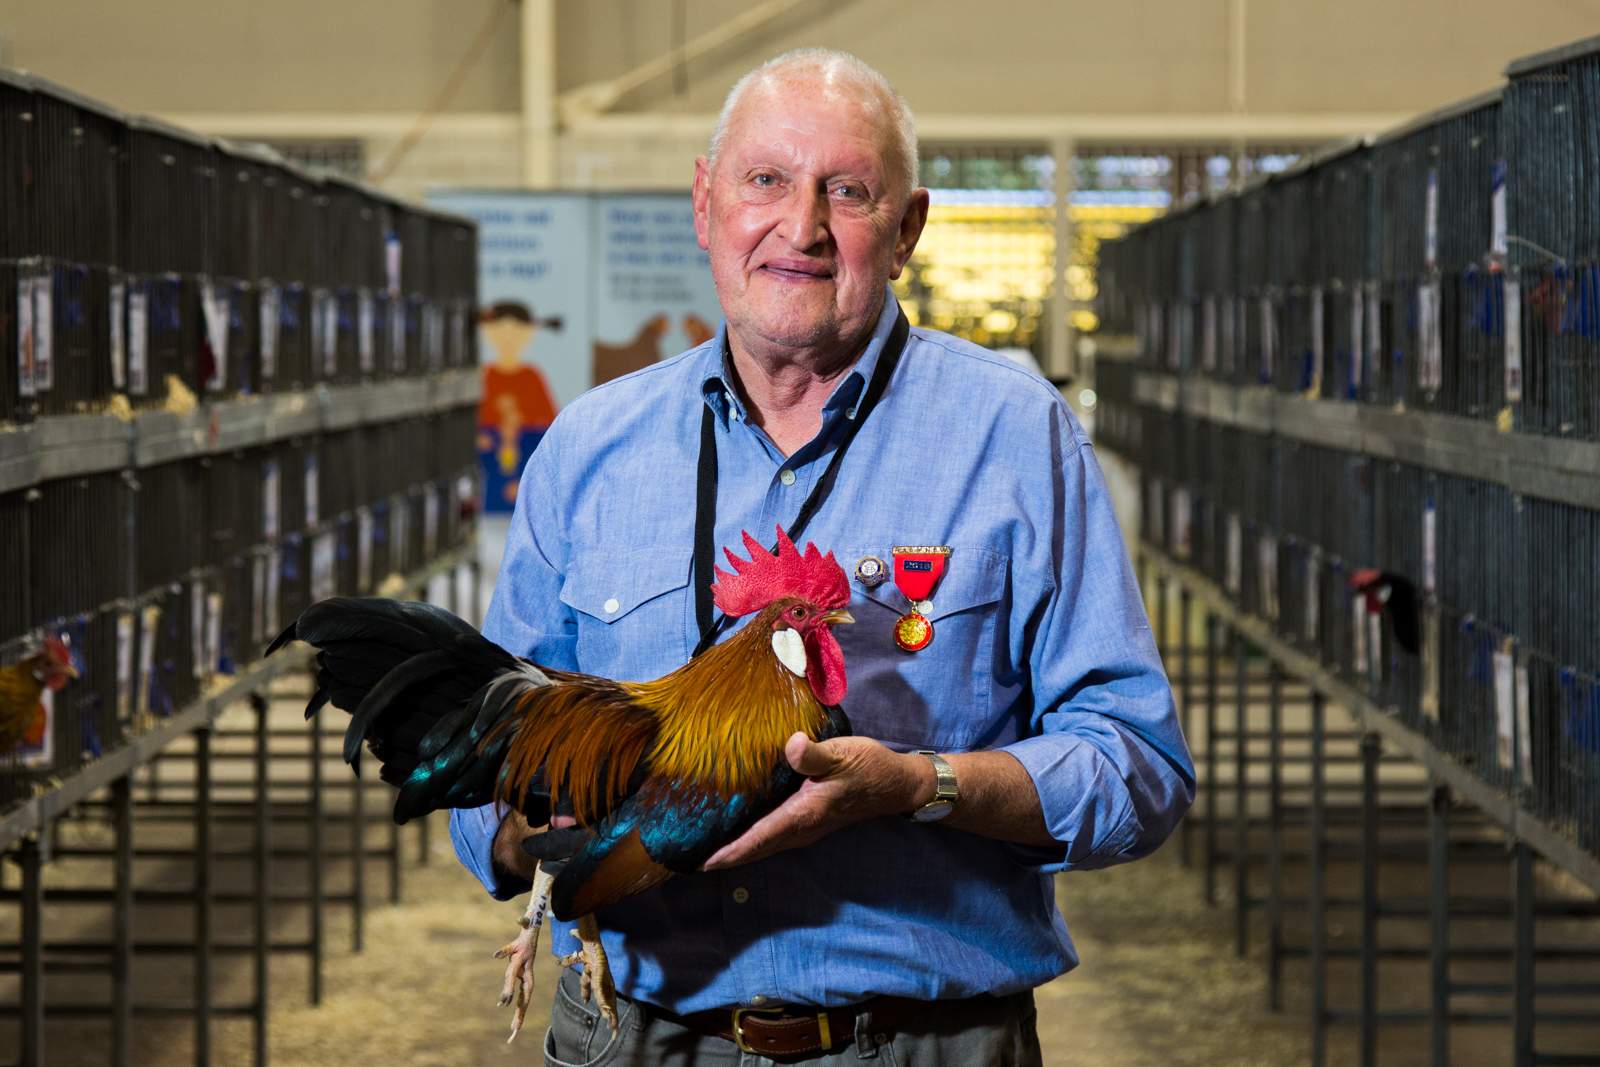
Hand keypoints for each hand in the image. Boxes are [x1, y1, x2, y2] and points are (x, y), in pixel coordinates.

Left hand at [701, 732, 930, 869]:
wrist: (896, 785)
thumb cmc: (867, 768)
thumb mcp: (841, 754)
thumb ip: (813, 754)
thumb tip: (791, 745)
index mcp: (803, 814)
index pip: (759, 838)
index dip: (730, 852)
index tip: (702, 863)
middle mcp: (802, 828)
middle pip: (757, 849)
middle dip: (727, 857)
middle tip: (693, 860)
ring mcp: (807, 828)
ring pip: (765, 845)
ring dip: (739, 850)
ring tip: (710, 849)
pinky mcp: (811, 821)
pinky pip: (774, 837)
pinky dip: (754, 840)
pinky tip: (741, 830)